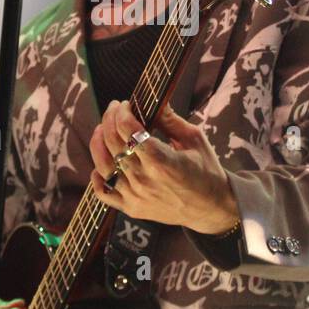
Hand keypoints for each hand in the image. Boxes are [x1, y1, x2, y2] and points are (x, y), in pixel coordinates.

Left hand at [88, 99, 239, 234]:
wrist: (211, 207)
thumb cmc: (205, 169)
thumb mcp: (194, 139)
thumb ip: (170, 120)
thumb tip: (152, 100)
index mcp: (162, 161)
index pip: (128, 130)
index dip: (122, 113)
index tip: (125, 104)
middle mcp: (144, 179)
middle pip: (113, 143)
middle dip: (110, 119)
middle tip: (114, 108)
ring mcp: (135, 196)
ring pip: (103, 165)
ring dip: (98, 142)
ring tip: (102, 129)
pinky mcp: (131, 208)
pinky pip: (103, 193)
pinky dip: (97, 177)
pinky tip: (100, 164)